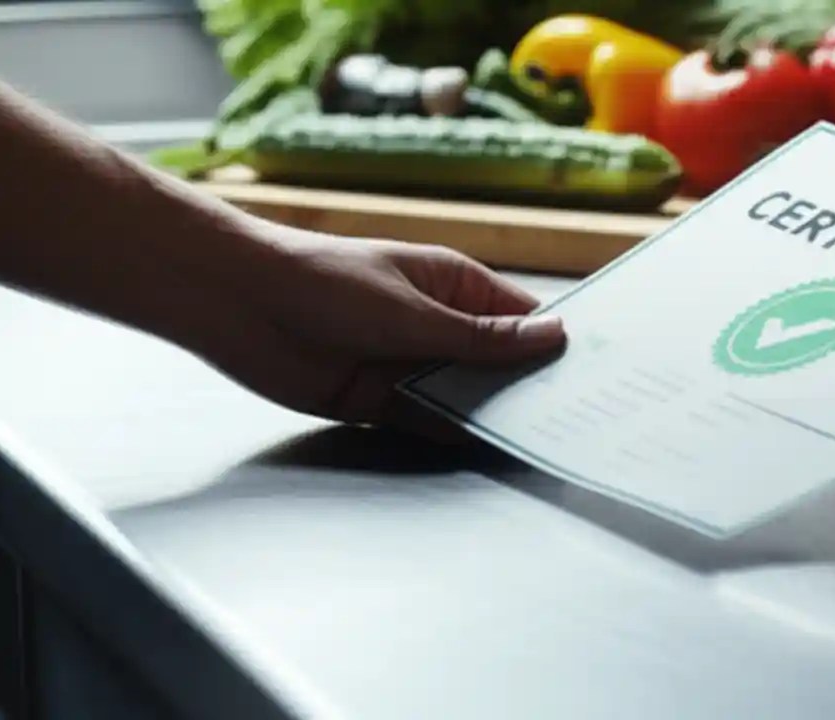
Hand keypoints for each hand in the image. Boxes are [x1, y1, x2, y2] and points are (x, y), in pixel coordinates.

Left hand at [189, 221, 565, 426]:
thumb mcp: (413, 312)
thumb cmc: (326, 284)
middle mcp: (439, 326)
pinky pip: (431, 420)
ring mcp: (412, 365)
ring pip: (467, 395)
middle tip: (578, 420)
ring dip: (494, 414)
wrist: (238, 307)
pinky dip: (455, 432)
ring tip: (543, 440)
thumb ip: (482, 338)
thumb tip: (554, 337)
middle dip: (530, 387)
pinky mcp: (383, 401)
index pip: (520, 319)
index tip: (596, 375)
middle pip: (499, 363)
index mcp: (454, 286)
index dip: (556, 346)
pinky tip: (488, 449)